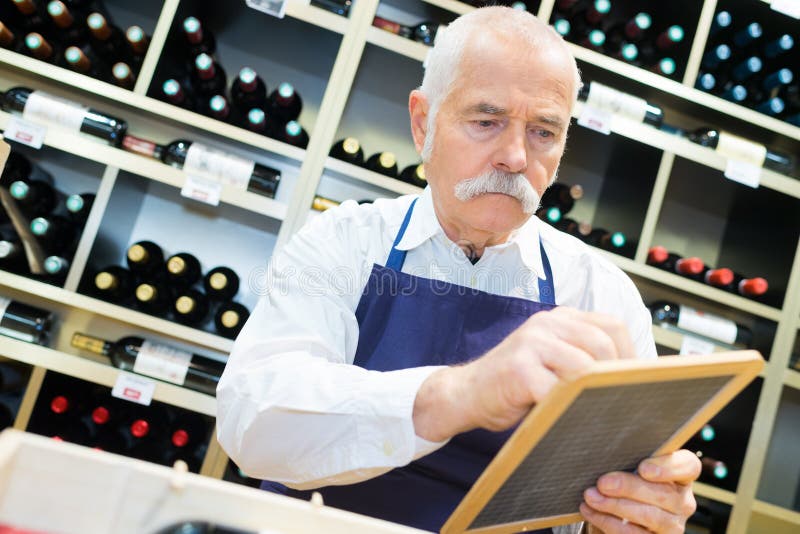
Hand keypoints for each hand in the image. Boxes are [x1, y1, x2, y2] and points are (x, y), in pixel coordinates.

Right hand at [413, 307, 636, 440]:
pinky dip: (569, 409)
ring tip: (599, 413)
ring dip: (595, 394)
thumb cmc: (513, 384)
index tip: (637, 382)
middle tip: (622, 403)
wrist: (465, 393)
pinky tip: (571, 419)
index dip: (631, 354)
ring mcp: (531, 343)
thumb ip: (582, 359)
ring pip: (584, 367)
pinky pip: (558, 391)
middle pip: (602, 344)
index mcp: (559, 318)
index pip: (611, 326)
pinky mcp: (519, 369)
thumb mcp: (551, 361)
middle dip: (617, 377)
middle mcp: (546, 324)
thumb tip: (632, 380)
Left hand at [580, 450, 700, 532]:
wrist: (620, 518)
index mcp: (680, 476)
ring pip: (649, 516)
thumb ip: (628, 461)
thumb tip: (605, 453)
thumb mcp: (631, 470)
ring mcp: (673, 525)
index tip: (643, 468)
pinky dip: (608, 522)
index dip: (669, 467)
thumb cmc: (626, 485)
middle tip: (603, 483)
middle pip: (663, 494)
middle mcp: (682, 502)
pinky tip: (591, 512)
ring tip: (592, 497)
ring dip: (615, 506)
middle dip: (629, 487)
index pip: (689, 466)